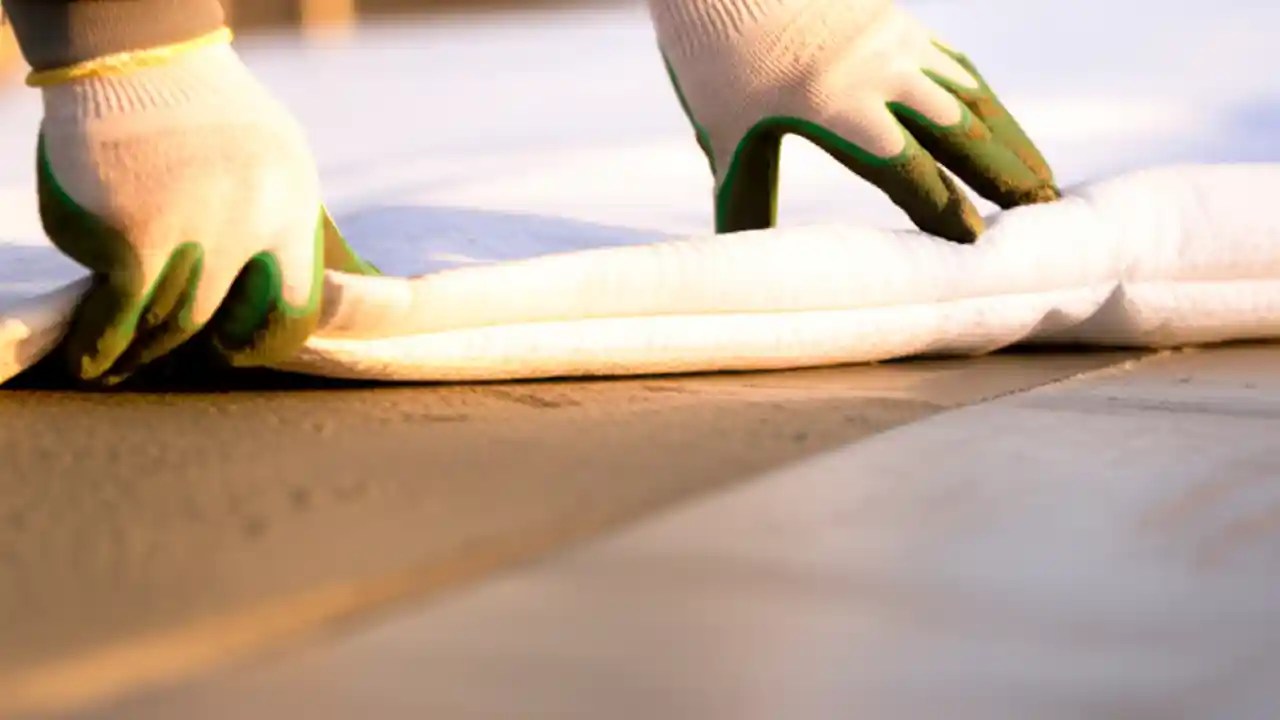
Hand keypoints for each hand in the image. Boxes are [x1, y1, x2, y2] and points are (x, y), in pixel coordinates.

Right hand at [33, 32, 366, 383]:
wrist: (138, 56)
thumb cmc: (205, 109)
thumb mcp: (275, 162)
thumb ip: (278, 222)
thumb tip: (279, 284)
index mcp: (291, 212)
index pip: (294, 311)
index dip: (259, 340)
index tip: (230, 349)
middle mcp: (251, 230)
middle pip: (217, 321)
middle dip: (187, 350)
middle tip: (163, 361)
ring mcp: (195, 236)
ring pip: (168, 323)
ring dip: (139, 353)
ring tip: (119, 368)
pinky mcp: (134, 238)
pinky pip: (117, 313)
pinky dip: (99, 344)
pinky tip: (89, 360)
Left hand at [650, 0, 1058, 241]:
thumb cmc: (712, 56)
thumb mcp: (725, 131)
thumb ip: (744, 194)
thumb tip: (739, 255)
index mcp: (836, 105)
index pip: (907, 170)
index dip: (943, 207)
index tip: (976, 241)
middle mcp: (878, 71)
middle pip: (960, 131)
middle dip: (1005, 173)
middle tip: (1045, 211)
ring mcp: (893, 40)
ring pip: (968, 94)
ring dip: (1008, 136)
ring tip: (1041, 176)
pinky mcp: (893, 19)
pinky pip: (952, 62)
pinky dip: (981, 96)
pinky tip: (994, 118)